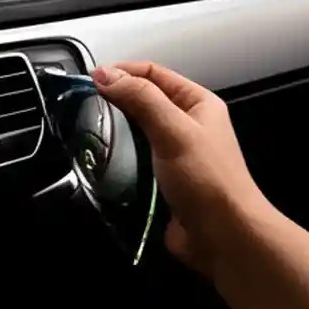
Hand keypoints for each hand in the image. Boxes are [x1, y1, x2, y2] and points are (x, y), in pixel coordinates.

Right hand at [91, 61, 271, 275]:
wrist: (223, 236)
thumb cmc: (209, 181)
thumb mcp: (174, 131)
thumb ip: (141, 99)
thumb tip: (105, 74)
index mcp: (198, 104)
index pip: (154, 73)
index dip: (122, 72)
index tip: (91, 80)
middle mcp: (187, 125)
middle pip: (143, 99)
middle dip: (115, 98)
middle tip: (84, 104)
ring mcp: (174, 152)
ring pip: (135, 129)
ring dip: (114, 128)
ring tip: (89, 129)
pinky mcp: (161, 177)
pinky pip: (133, 157)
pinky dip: (117, 155)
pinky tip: (102, 159)